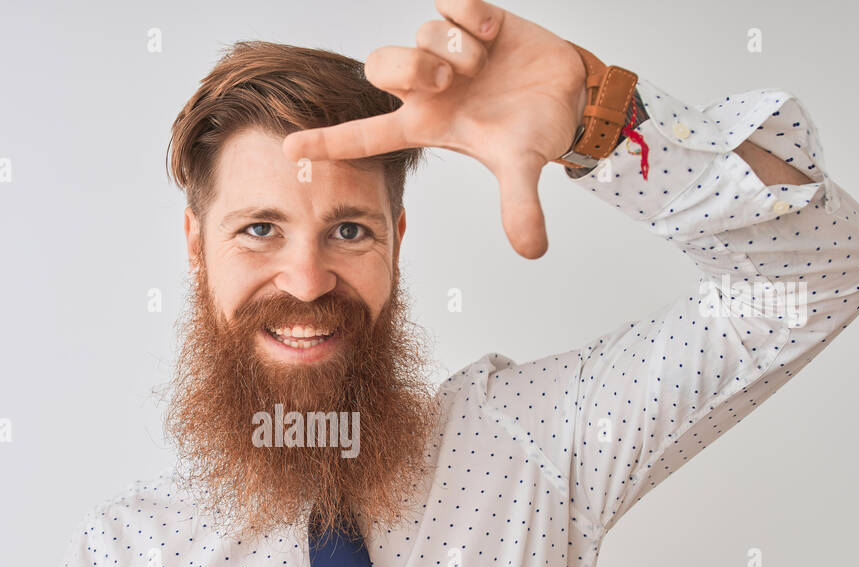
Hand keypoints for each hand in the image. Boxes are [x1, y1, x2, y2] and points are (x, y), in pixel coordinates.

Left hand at [281, 0, 587, 258]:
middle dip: (409, 69)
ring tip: (486, 64)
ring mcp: (446, 53)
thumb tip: (533, 250)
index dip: (328, 142)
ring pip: (421, 35)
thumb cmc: (533, 131)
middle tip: (445, 82)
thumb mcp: (523, 168)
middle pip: (380, 67)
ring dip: (456, 50)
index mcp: (426, 124)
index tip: (289, 149)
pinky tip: (493, 34)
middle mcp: (427, 88)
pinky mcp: (467, 20)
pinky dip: (470, 16)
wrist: (569, 93)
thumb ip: (521, 206)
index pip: (365, 136)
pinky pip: (448, 3)